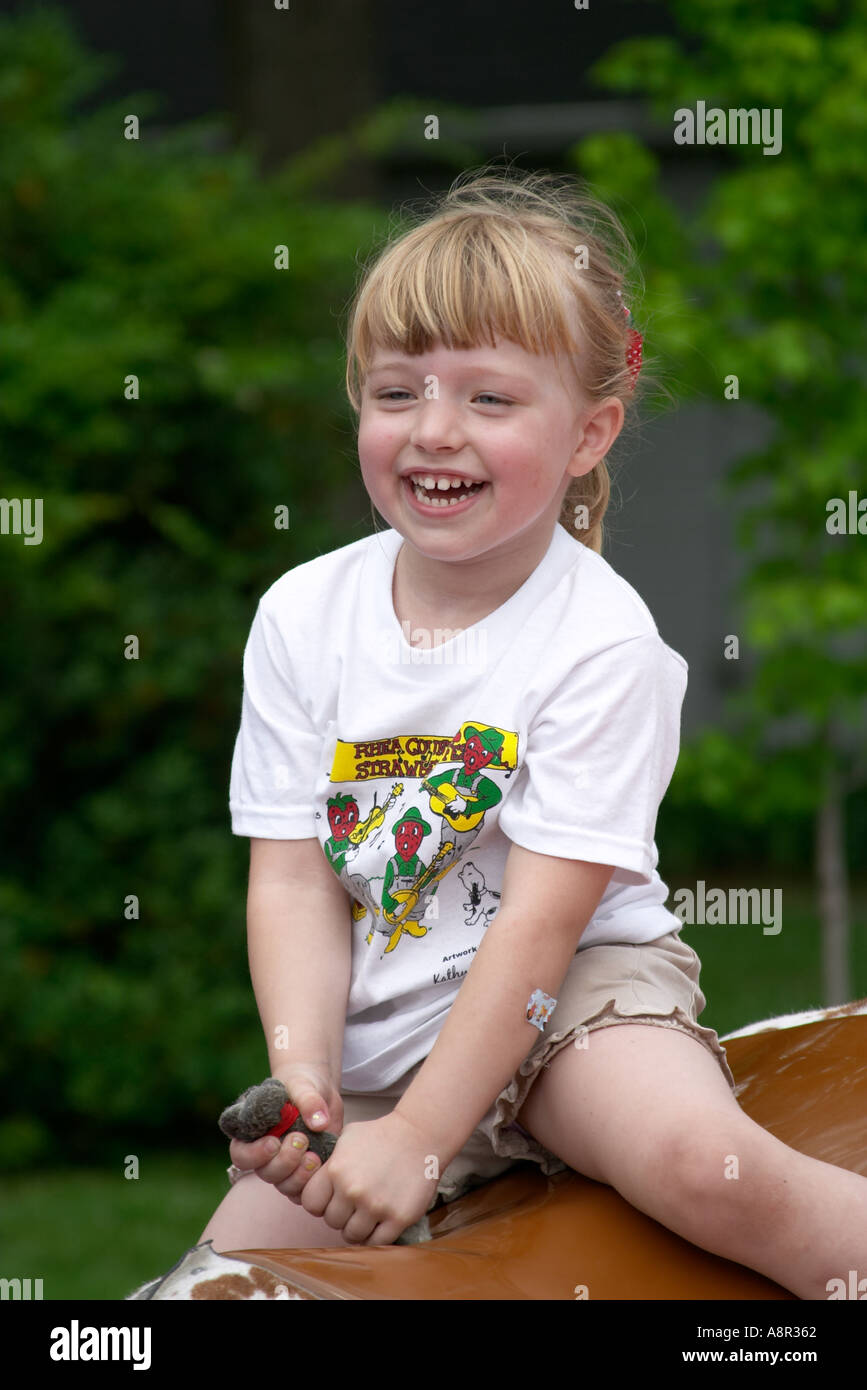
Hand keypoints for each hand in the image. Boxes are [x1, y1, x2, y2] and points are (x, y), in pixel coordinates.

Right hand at [227, 1061, 342, 1193]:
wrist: (322, 1090)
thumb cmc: (303, 1083)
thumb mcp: (303, 1084)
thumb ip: (308, 1099)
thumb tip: (319, 1123)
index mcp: (252, 1131)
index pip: (240, 1153)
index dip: (254, 1154)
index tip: (274, 1142)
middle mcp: (265, 1152)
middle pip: (263, 1172)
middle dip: (283, 1162)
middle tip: (301, 1140)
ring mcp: (285, 1164)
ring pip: (283, 1185)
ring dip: (298, 1176)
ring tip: (314, 1156)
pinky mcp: (304, 1171)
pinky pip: (303, 1189)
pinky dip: (312, 1182)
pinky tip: (323, 1164)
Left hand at [299, 1110, 441, 1244]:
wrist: (419, 1135)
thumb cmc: (381, 1135)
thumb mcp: (346, 1139)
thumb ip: (328, 1162)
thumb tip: (312, 1178)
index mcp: (336, 1170)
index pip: (311, 1204)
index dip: (320, 1203)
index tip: (331, 1200)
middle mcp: (352, 1190)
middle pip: (332, 1222)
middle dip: (341, 1215)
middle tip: (354, 1205)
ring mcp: (375, 1206)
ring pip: (352, 1235)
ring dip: (358, 1227)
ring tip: (368, 1214)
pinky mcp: (398, 1218)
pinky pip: (377, 1242)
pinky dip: (377, 1236)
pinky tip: (381, 1222)